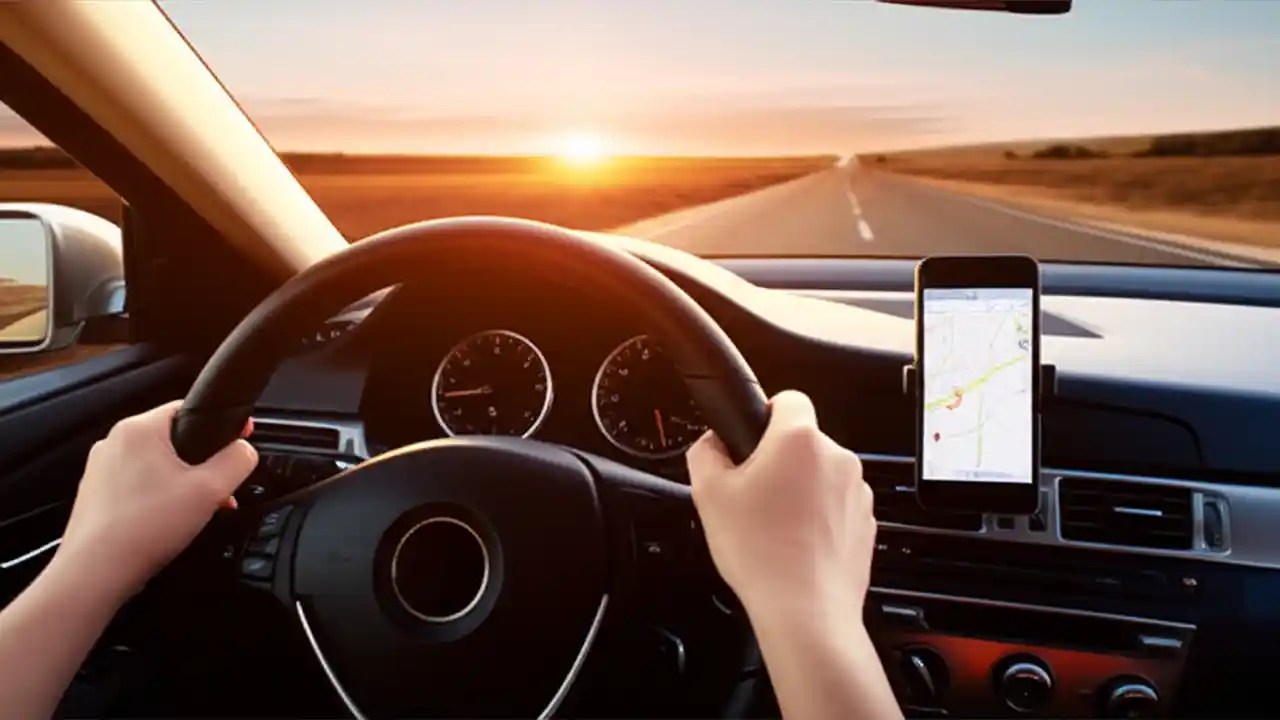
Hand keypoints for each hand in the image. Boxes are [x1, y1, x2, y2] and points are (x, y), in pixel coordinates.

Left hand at [56, 401, 258, 599]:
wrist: (95, 573)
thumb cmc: (150, 525)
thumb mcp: (210, 489)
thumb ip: (237, 461)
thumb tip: (245, 450)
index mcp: (138, 429)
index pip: (188, 408)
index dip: (220, 424)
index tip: (242, 443)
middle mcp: (114, 442)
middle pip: (174, 440)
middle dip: (204, 464)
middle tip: (222, 490)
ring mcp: (100, 470)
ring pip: (157, 466)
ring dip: (184, 484)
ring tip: (200, 512)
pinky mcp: (95, 496)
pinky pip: (139, 486)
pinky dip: (160, 498)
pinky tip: (171, 522)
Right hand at [687, 390, 874, 618]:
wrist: (805, 611)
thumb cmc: (762, 554)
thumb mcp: (708, 495)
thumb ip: (705, 453)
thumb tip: (712, 443)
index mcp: (798, 440)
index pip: (788, 398)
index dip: (766, 413)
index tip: (752, 438)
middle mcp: (836, 458)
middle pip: (802, 441)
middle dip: (778, 461)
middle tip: (751, 494)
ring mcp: (857, 491)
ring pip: (820, 475)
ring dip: (799, 490)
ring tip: (772, 526)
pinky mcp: (866, 521)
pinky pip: (836, 505)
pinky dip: (817, 517)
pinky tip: (794, 543)